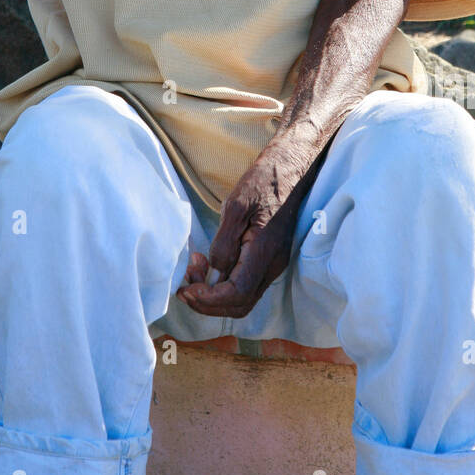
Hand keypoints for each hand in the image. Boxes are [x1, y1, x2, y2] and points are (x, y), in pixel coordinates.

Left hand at [177, 135, 316, 318]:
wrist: (290, 170)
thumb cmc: (262, 181)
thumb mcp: (236, 203)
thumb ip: (224, 241)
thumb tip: (214, 270)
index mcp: (265, 251)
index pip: (238, 293)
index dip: (209, 299)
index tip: (187, 289)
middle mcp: (272, 265)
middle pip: (240, 305)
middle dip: (208, 303)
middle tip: (185, 286)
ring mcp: (272, 265)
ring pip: (243, 299)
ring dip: (214, 296)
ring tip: (193, 273)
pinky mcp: (268, 261)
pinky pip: (245, 286)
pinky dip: (223, 287)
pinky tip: (208, 267)